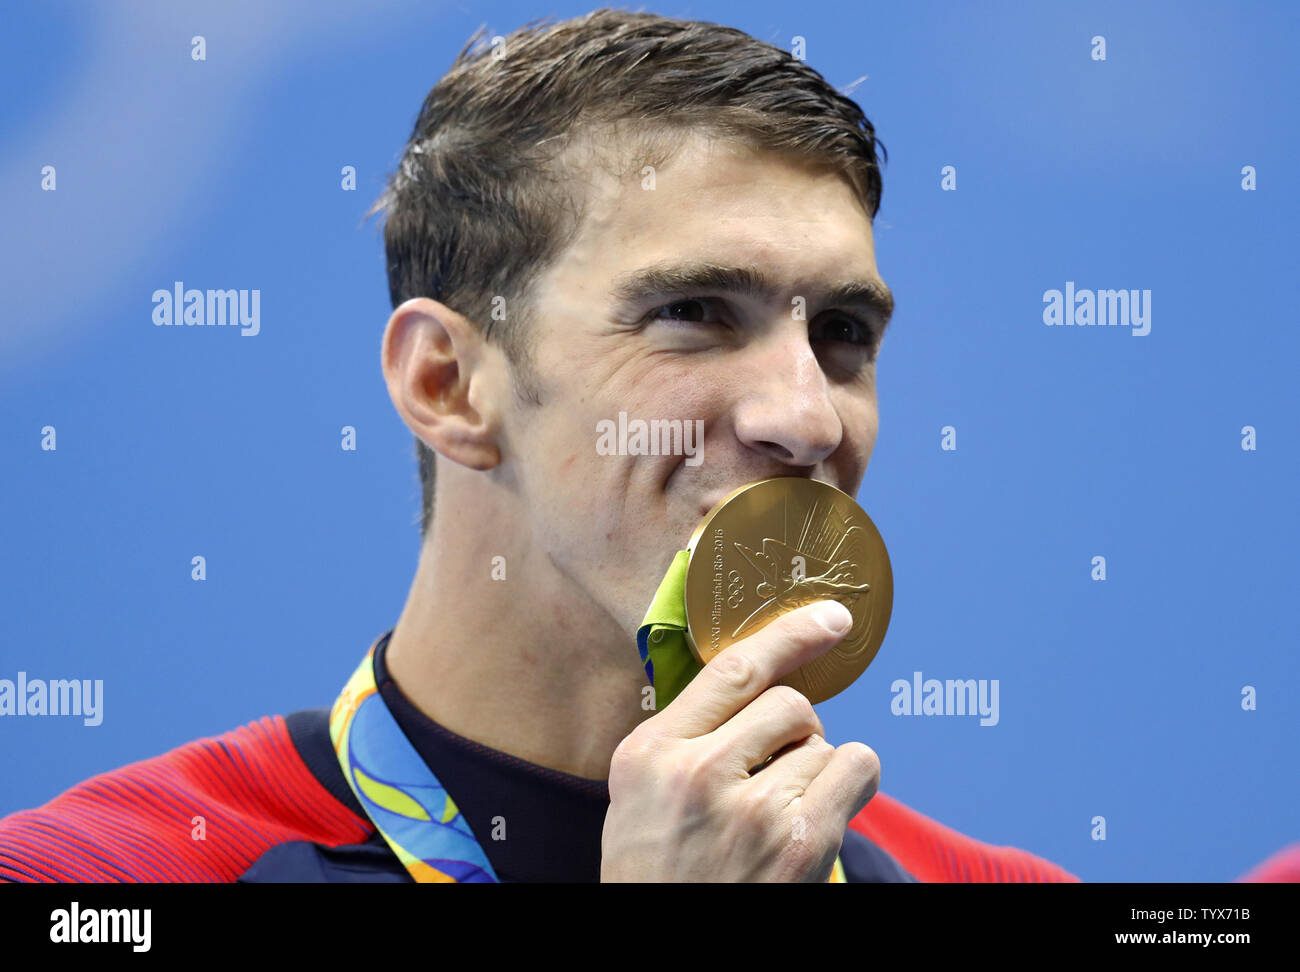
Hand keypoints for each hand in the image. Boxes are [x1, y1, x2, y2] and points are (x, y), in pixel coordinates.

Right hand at [601, 599, 879, 881]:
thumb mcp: (639, 793)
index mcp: (650, 752)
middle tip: (773, 771)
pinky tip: (818, 812)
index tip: (830, 618)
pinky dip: (848, 784)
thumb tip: (762, 683)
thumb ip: (687, 735)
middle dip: (794, 730)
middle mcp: (697, 772)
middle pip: (789, 704)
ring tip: (779, 811)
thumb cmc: (655, 870)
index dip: (790, 634)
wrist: (662, 948)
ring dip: (814, 768)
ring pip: (824, 741)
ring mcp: (751, 809)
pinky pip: (855, 769)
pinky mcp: (797, 844)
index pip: (733, 670)